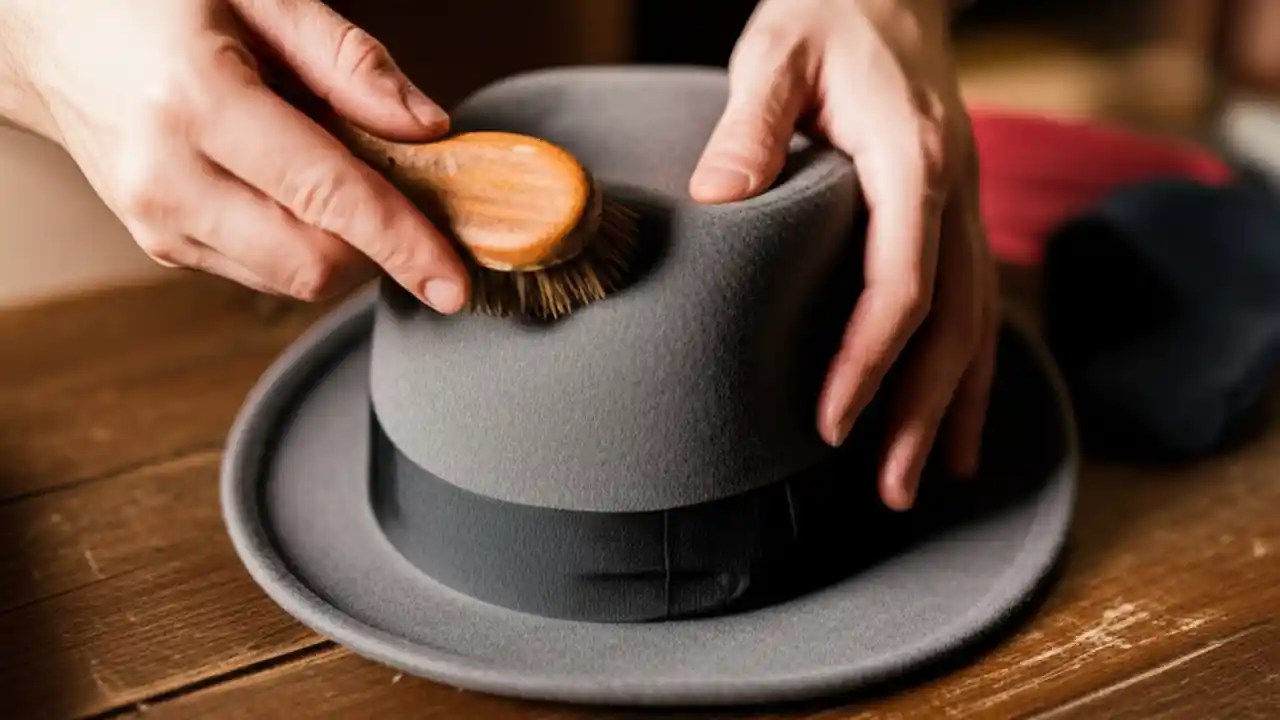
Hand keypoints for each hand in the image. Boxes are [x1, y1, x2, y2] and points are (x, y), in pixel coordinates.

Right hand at [0, 0, 468, 310]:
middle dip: (375, 244)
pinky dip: (298, 241)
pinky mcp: (158, 243)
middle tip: (396, 186)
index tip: (452, 281)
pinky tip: (285, 184)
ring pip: (289, 277)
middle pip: (313, 262)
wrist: (45, 27)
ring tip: (322, 164)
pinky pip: (259, 269)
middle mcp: (166, 177)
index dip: (402, 243)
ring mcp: (154, 220)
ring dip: (338, 243)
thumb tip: (425, 128)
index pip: (328, 198)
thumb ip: (350, 62)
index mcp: (197, 102)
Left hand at [691, 0, 998, 509]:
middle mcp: (953, 192)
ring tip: (929, 481)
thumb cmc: (828, 16)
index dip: (870, 359)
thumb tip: (719, 197)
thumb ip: (752, 121)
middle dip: (923, 411)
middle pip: (952, 323)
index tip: (831, 420)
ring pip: (974, 322)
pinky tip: (951, 416)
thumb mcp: (777, 50)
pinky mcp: (952, 214)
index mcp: (912, 161)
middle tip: (892, 490)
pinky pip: (972, 302)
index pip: (902, 282)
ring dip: (952, 405)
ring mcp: (962, 205)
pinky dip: (966, 368)